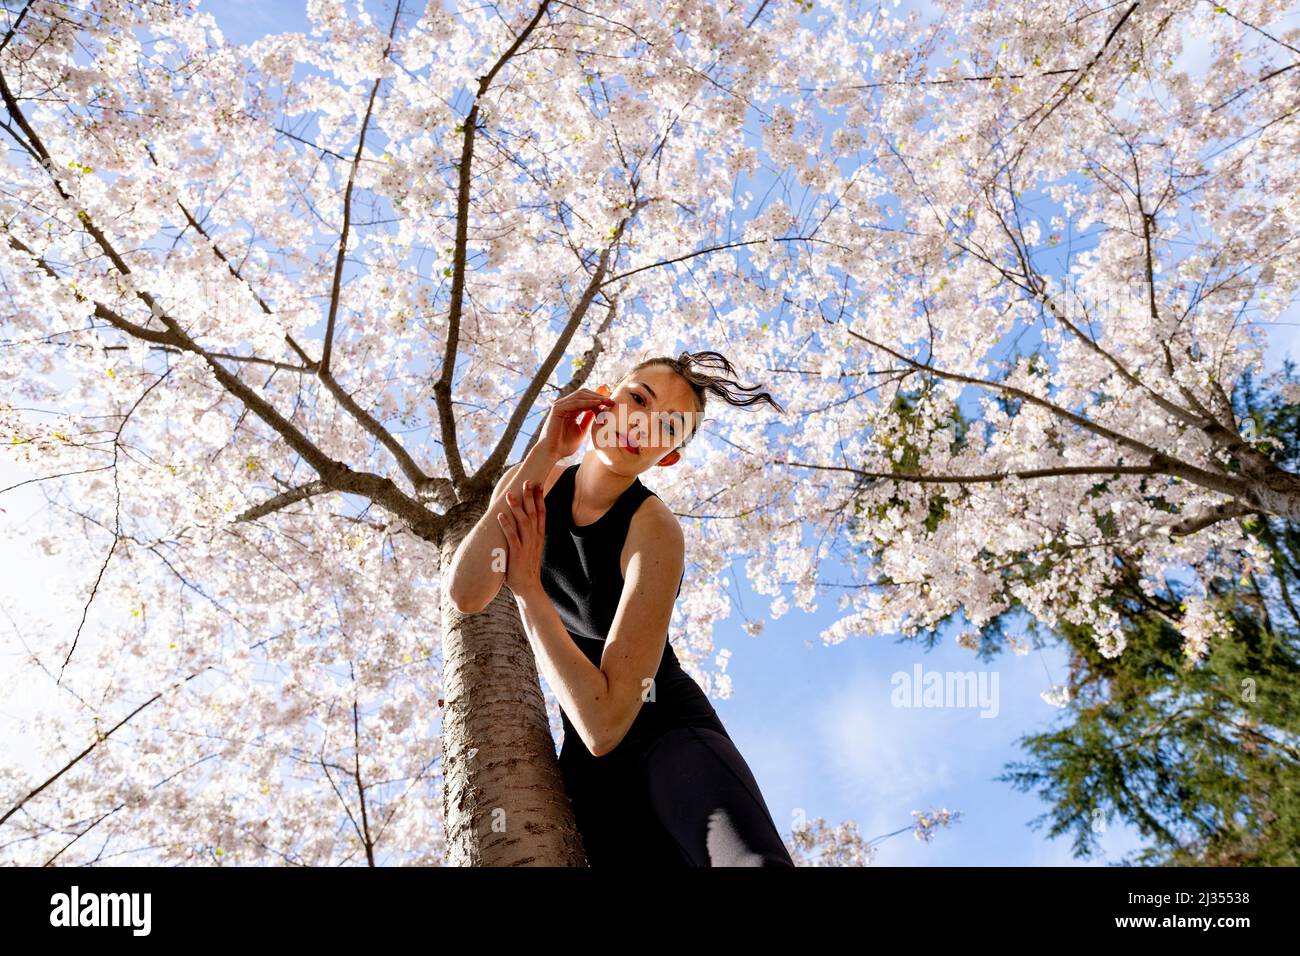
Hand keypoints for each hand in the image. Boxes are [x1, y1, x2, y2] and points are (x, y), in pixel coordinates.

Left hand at [496, 479, 546, 596]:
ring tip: (509, 495)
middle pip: (534, 513)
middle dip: (530, 497)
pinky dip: (506, 526)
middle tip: (526, 482)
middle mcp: (535, 538)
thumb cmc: (526, 566)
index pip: (542, 512)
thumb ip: (527, 534)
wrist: (528, 587)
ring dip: (517, 508)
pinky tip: (500, 516)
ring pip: (524, 522)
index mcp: (539, 535)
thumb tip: (521, 519)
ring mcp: (527, 545)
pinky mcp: (517, 553)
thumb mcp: (531, 547)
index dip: (540, 498)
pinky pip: (512, 537)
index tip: (538, 484)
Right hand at [535, 385, 614, 460]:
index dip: (599, 399)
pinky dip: (587, 402)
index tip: (612, 403)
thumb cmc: (564, 445)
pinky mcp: (557, 409)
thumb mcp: (581, 430)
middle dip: (598, 396)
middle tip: (611, 400)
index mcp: (570, 410)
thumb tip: (598, 411)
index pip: (586, 399)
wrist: (552, 453)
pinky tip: (597, 403)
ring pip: (580, 395)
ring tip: (607, 400)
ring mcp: (560, 406)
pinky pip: (575, 402)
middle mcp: (564, 405)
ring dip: (595, 397)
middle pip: (583, 394)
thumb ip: (588, 420)